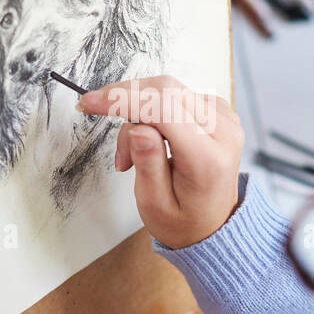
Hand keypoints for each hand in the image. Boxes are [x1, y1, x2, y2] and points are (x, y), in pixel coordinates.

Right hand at [77, 75, 243, 248]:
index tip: (89, 103)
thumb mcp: (155, 204)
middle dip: (124, 100)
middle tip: (95, 115)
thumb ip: (148, 163)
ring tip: (130, 155)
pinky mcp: (217, 111)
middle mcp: (224, 133)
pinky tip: (149, 140)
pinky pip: (175, 95)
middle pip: (166, 90)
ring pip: (167, 90)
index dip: (122, 99)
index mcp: (208, 159)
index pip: (164, 110)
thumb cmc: (183, 219)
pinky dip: (152, 112)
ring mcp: (224, 118)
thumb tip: (137, 128)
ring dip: (138, 114)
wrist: (211, 224)